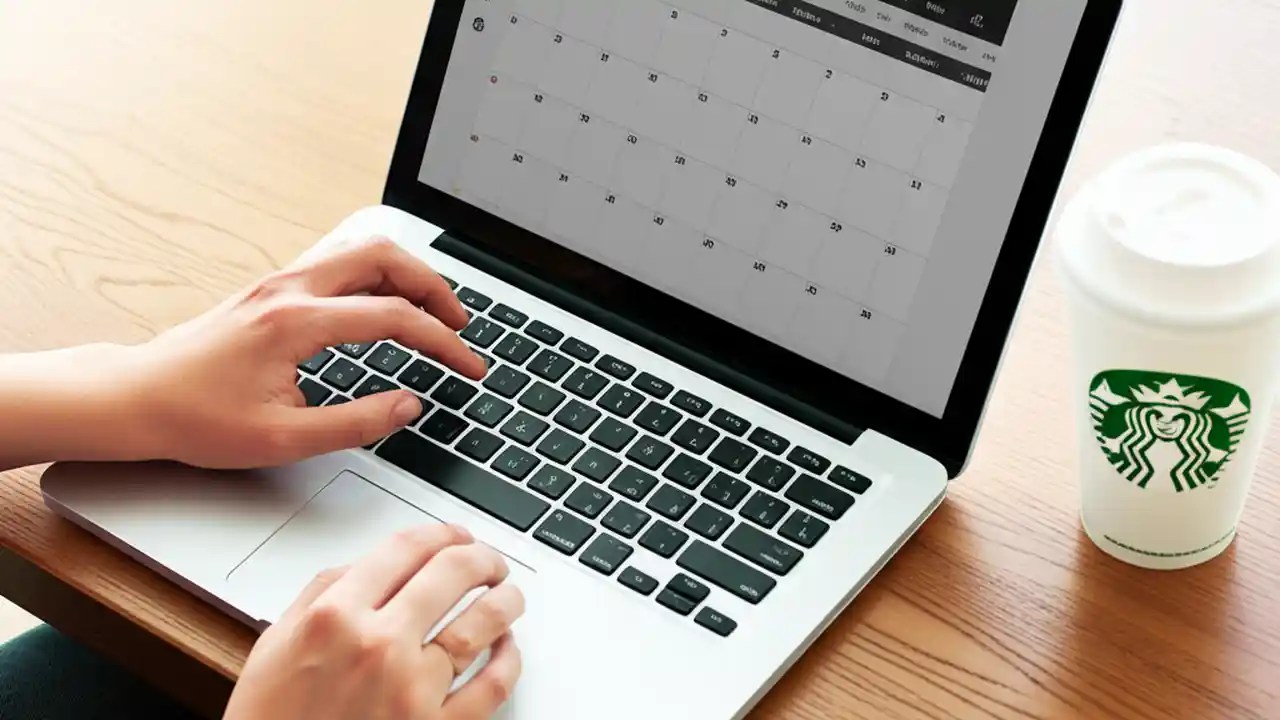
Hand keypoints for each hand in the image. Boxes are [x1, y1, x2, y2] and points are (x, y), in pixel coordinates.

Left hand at [121, 236, 484, 467]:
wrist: (136, 398)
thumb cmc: (197, 419)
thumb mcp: (283, 440)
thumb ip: (356, 423)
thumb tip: (409, 406)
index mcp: (296, 323)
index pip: (393, 316)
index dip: (443, 342)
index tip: (469, 366)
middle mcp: (289, 289)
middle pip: (383, 256)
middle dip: (434, 286)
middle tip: (460, 324)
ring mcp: (279, 283)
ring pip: (361, 251)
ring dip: (406, 275)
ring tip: (433, 312)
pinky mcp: (272, 290)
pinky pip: (339, 263)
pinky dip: (377, 277)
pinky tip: (386, 305)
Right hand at [224, 524, 523, 719]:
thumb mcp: (276, 646)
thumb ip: (322, 593)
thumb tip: (368, 563)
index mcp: (335, 617)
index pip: (406, 548)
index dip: (441, 532)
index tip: (454, 536)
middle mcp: (378, 647)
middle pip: (452, 573)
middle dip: (481, 558)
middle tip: (488, 562)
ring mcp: (412, 690)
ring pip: (484, 623)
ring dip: (506, 600)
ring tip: (508, 595)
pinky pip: (492, 686)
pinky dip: (509, 659)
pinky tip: (506, 647)